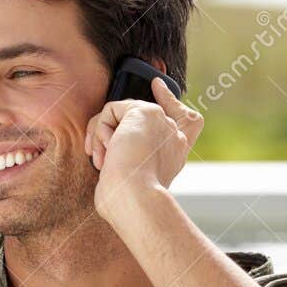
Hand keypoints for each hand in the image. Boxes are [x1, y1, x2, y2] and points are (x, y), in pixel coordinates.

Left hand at [87, 76, 202, 226]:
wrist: (136, 198)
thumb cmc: (129, 201)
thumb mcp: (131, 182)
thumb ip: (127, 162)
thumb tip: (107, 151)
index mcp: (176, 155)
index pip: (186, 122)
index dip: (171, 101)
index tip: (157, 85)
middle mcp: (174, 137)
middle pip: (150, 108)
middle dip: (118, 115)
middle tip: (104, 133)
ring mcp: (162, 122)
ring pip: (121, 113)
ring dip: (102, 135)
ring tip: (100, 160)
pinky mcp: (145, 112)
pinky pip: (111, 110)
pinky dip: (100, 130)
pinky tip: (105, 151)